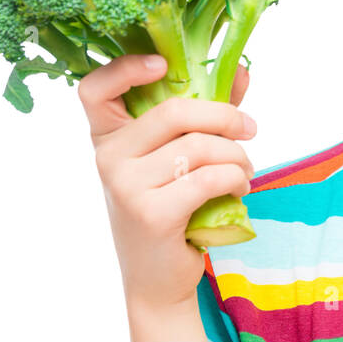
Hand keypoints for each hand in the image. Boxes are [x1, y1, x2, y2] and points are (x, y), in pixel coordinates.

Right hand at [78, 55, 255, 313]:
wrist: (158, 276)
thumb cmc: (171, 205)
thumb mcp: (180, 154)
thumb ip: (206, 110)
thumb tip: (241, 69)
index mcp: (108, 135)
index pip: (93, 89)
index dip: (125, 68)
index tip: (165, 64)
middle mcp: (108, 157)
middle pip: (173, 111)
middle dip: (225, 116)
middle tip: (249, 129)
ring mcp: (124, 186)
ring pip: (199, 146)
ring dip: (237, 156)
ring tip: (244, 170)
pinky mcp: (150, 213)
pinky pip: (208, 178)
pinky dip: (235, 178)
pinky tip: (238, 187)